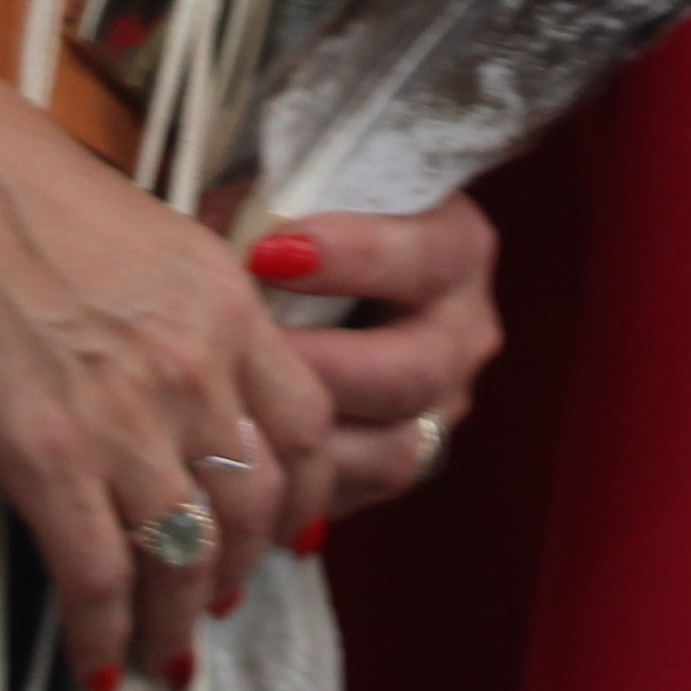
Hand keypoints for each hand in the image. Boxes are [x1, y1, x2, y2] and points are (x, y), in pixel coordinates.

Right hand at [0, 0, 322, 690]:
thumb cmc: (5, 180)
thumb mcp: (140, 232)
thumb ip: (178, 308)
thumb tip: (174, 370)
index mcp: (224, 299)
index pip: (306, 423)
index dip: (303, 494)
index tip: (288, 529)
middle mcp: (194, 361)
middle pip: (256, 501)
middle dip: (241, 568)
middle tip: (214, 600)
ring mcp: (125, 413)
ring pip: (187, 552)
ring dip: (177, 617)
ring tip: (163, 650)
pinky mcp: (45, 453)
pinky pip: (99, 573)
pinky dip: (103, 631)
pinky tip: (96, 657)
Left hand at [232, 196, 499, 528]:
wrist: (316, 281)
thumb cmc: (295, 228)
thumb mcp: (290, 200)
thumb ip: (270, 218)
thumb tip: (227, 254)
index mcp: (455, 250)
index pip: (425, 257)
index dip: (353, 257)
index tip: (269, 253)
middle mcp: (464, 333)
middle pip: (415, 372)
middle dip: (324, 368)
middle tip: (248, 356)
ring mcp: (442, 407)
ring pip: (395, 450)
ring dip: (313, 440)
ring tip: (242, 415)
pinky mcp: (405, 460)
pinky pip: (361, 490)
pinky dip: (303, 483)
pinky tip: (249, 456)